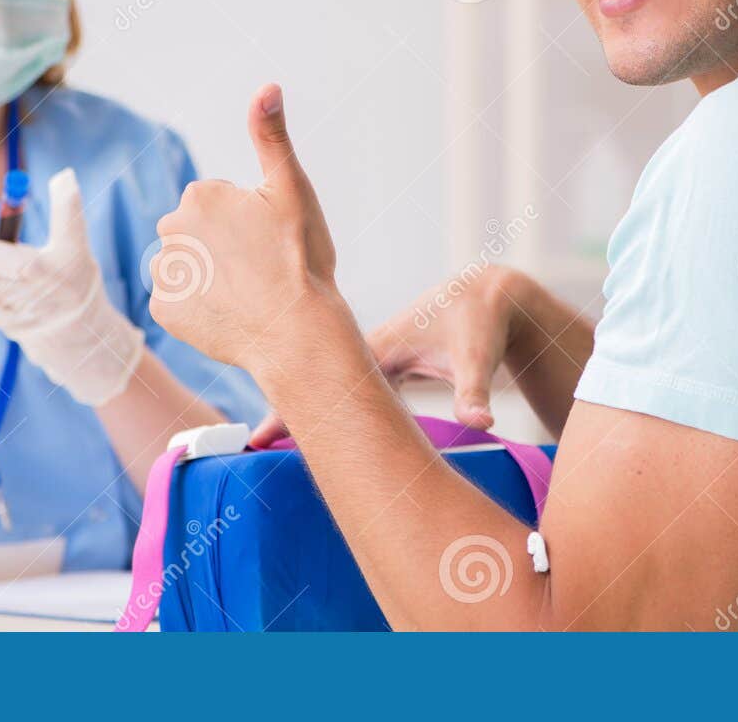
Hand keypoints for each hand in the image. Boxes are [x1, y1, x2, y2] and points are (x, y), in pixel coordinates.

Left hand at [0, 169, 145, 404]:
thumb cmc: (73, 283)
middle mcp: (50, 281)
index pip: (70, 225)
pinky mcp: (11, 323)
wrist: (77, 337)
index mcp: (70, 257)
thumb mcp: (77, 248)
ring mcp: (28, 304)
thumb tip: (63, 174)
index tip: (56, 176)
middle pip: (11, 258)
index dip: (65, 203)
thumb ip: (67, 213)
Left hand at [148, 84, 350, 380]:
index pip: (218, 201)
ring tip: (246, 292)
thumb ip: (271, 135)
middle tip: (259, 267)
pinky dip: (198, 306)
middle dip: (221, 244)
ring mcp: (164, 273)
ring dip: (208, 274)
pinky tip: (228, 312)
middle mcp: (170, 229)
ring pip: (186, 264)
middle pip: (196, 231)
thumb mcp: (292, 188)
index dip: (249, 220)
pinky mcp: (163, 311)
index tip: (269, 240)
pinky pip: (179, 301)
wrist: (297, 333)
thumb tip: (267, 86)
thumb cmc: (300, 258)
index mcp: (199, 196)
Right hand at [251, 264, 520, 444]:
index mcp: (379, 348)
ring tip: (269, 438)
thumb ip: (474, 392)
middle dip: (284, 408)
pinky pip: (346, 385)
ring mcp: (372, 357)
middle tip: (251, 443)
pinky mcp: (383, 365)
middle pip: (316, 379)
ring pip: (329, 382)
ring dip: (303, 404)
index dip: (290, 408)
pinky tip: (318, 422)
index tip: (259, 437)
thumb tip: (481, 423)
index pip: (323, 379)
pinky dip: (330, 402)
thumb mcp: (477, 357)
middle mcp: (367, 350)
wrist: (486, 295)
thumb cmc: (480, 324)